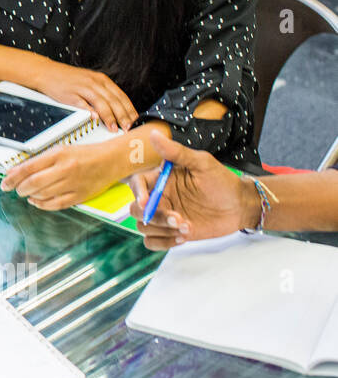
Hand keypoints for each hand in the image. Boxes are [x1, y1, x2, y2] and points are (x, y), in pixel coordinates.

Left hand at [1, 141, 120, 210]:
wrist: (110, 160)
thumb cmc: (84, 154)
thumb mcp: (60, 150)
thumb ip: (39, 161)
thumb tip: (17, 172)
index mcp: (58, 154)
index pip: (28, 167)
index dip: (13, 177)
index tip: (5, 182)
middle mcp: (65, 169)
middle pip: (33, 183)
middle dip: (19, 188)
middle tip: (14, 189)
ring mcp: (73, 184)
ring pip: (43, 194)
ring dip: (30, 195)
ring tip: (26, 193)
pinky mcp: (79, 196)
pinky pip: (56, 204)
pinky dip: (42, 204)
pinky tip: (36, 201)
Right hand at [33, 59, 137, 132]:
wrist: (46, 72)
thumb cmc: (67, 79)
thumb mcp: (89, 82)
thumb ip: (102, 94)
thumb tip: (116, 109)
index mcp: (101, 79)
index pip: (121, 96)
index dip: (129, 109)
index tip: (134, 120)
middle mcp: (94, 82)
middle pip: (114, 100)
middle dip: (123, 116)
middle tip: (128, 127)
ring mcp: (83, 88)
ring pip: (102, 103)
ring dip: (110, 117)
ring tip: (114, 128)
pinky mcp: (71, 94)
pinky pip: (83, 104)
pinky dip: (90, 112)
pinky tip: (96, 120)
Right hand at [127, 130, 257, 250]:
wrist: (241, 206)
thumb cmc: (222, 181)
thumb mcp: (202, 163)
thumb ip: (176, 152)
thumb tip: (153, 135)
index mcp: (161, 180)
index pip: (137, 184)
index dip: (138, 194)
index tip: (147, 202)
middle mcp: (160, 198)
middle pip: (136, 209)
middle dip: (153, 217)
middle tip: (177, 218)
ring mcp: (165, 216)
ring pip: (144, 227)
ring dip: (162, 230)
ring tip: (186, 228)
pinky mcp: (172, 232)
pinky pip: (153, 242)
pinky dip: (163, 242)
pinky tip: (182, 237)